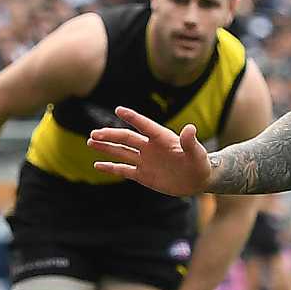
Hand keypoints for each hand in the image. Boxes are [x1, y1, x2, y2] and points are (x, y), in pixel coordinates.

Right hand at [86, 105, 211, 196]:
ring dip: (106, 147)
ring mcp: (145, 161)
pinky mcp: (143, 175)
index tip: (119, 110)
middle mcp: (150, 147)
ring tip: (90, 142)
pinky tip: (97, 164)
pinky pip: (124, 169)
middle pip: (126, 138)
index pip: (144, 125)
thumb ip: (190, 142)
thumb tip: (190, 128)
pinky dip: (110, 168)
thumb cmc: (200, 164)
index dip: (132, 117)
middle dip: (110, 135)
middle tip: (93, 133)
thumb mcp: (197, 153)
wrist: (198, 180)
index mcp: (162, 138)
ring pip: (121, 152)